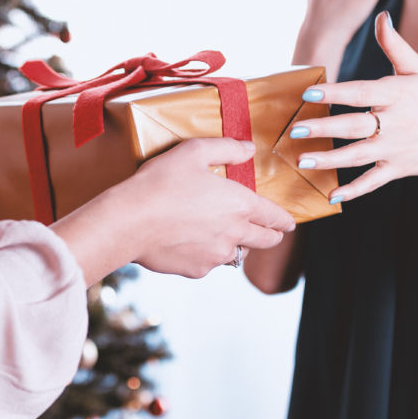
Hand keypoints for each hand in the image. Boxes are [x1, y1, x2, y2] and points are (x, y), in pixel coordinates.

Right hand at [124, 138, 296, 277]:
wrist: (129, 221)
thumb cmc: (160, 183)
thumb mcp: (193, 152)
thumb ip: (227, 149)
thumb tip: (249, 149)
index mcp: (240, 204)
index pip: (275, 216)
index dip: (284, 220)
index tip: (288, 224)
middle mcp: (235, 233)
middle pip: (266, 241)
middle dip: (271, 236)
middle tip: (269, 233)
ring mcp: (217, 255)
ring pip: (238, 253)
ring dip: (236, 245)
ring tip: (220, 234)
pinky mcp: (198, 270)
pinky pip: (211, 263)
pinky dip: (207, 255)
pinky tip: (190, 241)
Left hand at [291, 12, 417, 201]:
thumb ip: (395, 46)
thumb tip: (381, 16)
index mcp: (398, 95)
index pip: (362, 93)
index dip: (335, 93)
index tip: (308, 94)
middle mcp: (396, 123)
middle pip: (354, 127)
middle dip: (323, 130)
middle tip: (294, 130)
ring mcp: (396, 149)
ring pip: (358, 156)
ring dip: (329, 161)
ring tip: (301, 161)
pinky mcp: (397, 170)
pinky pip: (373, 181)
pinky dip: (354, 191)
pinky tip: (332, 196)